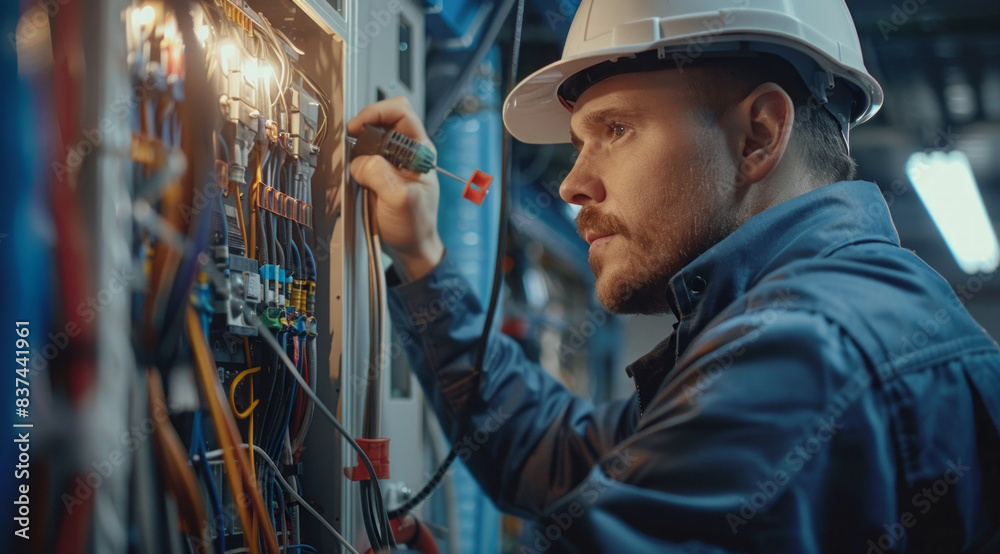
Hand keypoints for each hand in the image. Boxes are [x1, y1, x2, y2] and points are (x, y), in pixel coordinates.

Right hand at [348, 96, 444, 281]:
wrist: (410, 247)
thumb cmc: (415, 226)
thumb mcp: (401, 199)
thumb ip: (381, 175)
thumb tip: (360, 161)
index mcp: (420, 150)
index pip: (400, 111)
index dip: (377, 112)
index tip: (358, 126)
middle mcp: (405, 151)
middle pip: (380, 121)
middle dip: (363, 130)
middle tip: (352, 145)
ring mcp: (389, 162)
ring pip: (366, 140)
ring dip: (355, 149)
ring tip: (353, 167)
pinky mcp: (375, 174)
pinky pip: (359, 159)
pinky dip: (351, 164)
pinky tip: (353, 179)